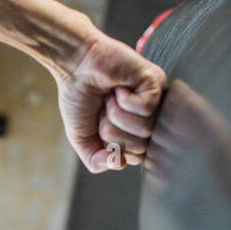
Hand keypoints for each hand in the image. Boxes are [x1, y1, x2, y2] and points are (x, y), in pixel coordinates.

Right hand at [56, 30, 165, 171]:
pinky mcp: (156, 83)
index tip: (99, 126)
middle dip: (111, 132)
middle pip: (140, 148)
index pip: (134, 158)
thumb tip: (119, 164)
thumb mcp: (83, 138)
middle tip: (103, 109)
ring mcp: (155, 101)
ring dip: (116, 114)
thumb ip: (97, 160)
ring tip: (110, 97)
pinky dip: (124, 100)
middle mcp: (148, 119)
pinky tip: (119, 87)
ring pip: (145, 130)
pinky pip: (145, 108)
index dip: (112, 147)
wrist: (74, 65)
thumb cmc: (79, 97)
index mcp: (135, 132)